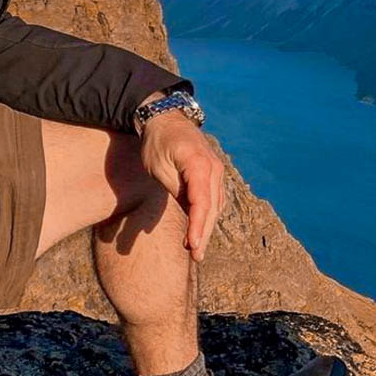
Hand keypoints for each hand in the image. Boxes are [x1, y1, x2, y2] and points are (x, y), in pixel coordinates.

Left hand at [138, 104, 224, 262]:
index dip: (197, 226)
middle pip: (212, 208)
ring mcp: (217, 170)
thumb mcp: (158, 166)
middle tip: (196, 257)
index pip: (201, 202)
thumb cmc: (158, 142)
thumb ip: (173, 190)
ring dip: (207, 227)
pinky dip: (209, 216)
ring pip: (216, 205)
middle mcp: (214, 168)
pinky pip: (215, 199)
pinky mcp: (214, 173)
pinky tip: (201, 230)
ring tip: (197, 249)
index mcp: (198, 165)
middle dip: (204, 233)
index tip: (192, 245)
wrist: (167, 118)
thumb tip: (184, 216)